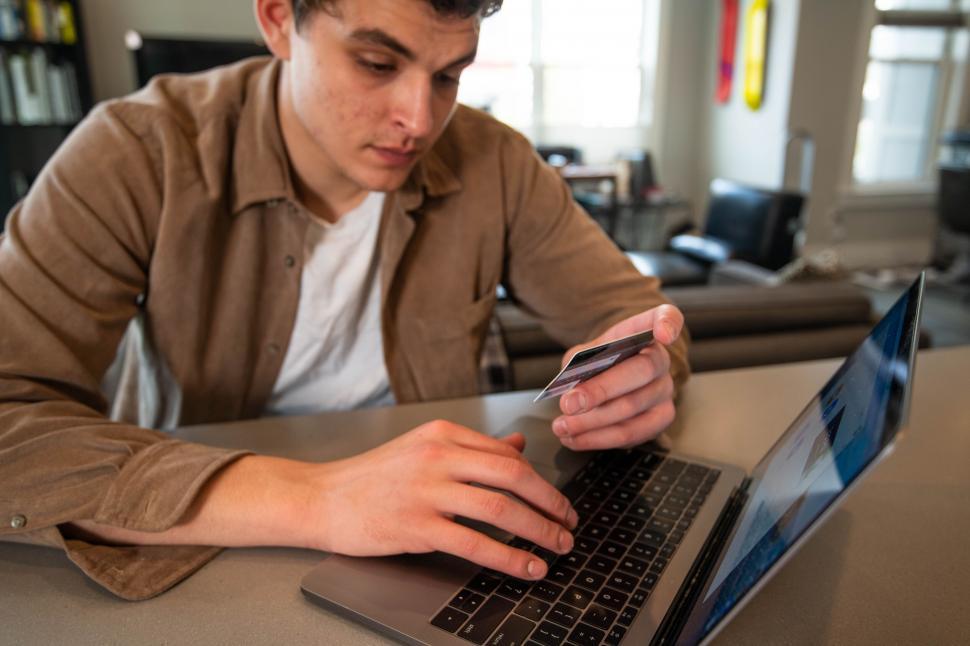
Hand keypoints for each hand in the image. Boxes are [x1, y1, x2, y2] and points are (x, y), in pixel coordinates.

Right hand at [308, 420, 577, 579]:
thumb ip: (472, 448)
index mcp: (443, 433)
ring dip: (539, 531)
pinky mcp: (417, 526)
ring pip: (501, 509)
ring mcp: (427, 491)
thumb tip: (518, 445)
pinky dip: (509, 558)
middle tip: (570, 522)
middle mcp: (438, 456)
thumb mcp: (423, 448)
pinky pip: (476, 544)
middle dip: (550, 503)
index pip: (506, 454)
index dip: (539, 481)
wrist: (323, 498)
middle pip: (513, 476)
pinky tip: (527, 568)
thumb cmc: (372, 477)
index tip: (556, 500)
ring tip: (557, 546)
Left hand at [551, 305, 683, 450]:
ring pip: (631, 409)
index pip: (667, 318)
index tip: (663, 333)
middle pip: (639, 372)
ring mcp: (665, 391)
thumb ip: (579, 364)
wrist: (610, 377)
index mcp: (646, 332)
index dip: (668, 324)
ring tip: (561, 427)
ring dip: (592, 423)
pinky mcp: (661, 419)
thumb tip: (571, 390)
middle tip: (568, 404)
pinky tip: (574, 438)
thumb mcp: (585, 353)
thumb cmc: (599, 362)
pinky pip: (632, 434)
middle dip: (600, 390)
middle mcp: (661, 360)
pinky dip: (599, 439)